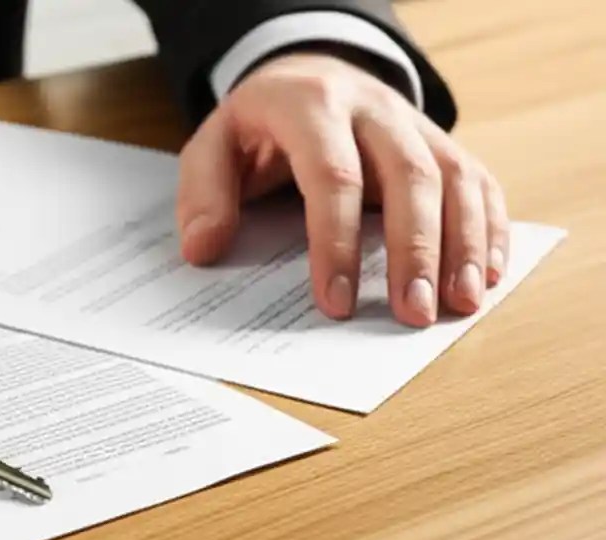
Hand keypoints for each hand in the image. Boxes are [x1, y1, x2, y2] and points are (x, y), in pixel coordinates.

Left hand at [176, 52, 509, 326]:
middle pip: (409, 175)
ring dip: (463, 244)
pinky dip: (489, 226)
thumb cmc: (258, 126)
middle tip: (412, 313)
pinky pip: (478, 179)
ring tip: (459, 304)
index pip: (332, 175)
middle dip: (415, 249)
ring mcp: (414, 123)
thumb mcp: (213, 146)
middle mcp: (372, 109)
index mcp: (310, 106)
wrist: (307, 73)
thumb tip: (202, 249)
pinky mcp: (440, 142)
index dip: (336, 241)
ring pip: (454, 177)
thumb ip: (203, 194)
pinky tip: (486, 273)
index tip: (336, 303)